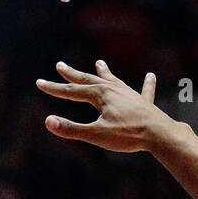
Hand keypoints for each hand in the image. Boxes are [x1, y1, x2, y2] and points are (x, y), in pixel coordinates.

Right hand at [37, 60, 170, 151]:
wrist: (158, 133)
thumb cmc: (127, 135)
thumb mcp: (96, 134)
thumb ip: (71, 129)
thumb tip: (48, 121)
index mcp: (100, 95)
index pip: (71, 91)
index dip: (54, 88)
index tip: (39, 83)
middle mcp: (113, 89)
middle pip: (88, 80)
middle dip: (73, 74)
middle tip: (60, 65)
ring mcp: (129, 94)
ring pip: (113, 80)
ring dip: (104, 72)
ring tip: (99, 63)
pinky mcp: (143, 103)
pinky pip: (144, 91)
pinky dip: (147, 84)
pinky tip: (151, 76)